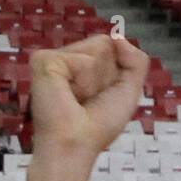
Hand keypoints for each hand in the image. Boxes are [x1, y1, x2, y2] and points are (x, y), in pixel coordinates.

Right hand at [28, 33, 149, 157]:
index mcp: (81, 65)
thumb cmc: (99, 126)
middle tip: (89, 99)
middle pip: (104, 44)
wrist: (76, 144)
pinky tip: (68, 94)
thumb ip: (136, 62)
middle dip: (107, 75)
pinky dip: (84, 79)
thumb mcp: (128, 92)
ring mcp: (53, 57)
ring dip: (96, 79)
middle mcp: (66, 58)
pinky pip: (83, 59)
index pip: (110, 48)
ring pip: (96, 48)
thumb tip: (119, 36)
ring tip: (77, 98)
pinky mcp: (44, 60)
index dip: (115, 74)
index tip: (101, 97)